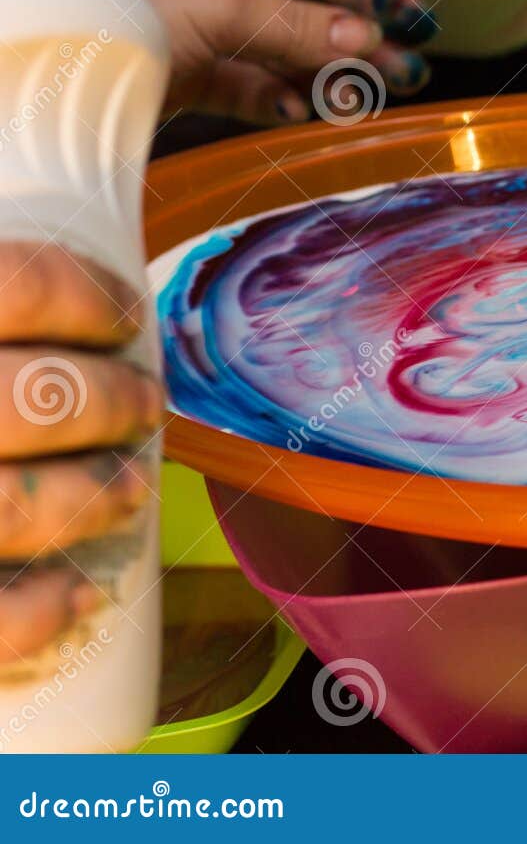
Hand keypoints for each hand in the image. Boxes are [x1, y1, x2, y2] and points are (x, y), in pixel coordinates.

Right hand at [0, 243, 158, 664]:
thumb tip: (40, 284)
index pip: (9, 289)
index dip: (82, 298)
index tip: (123, 316)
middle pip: (25, 399)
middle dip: (108, 403)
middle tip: (144, 405)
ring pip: (11, 507)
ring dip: (93, 497)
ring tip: (130, 486)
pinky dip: (36, 612)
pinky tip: (79, 592)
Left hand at [102, 0, 436, 127]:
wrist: (36, 67)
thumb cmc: (114, 4)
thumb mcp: (217, 5)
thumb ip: (298, 26)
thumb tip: (372, 42)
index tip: (416, 21)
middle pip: (309, 3)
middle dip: (359, 38)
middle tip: (408, 72)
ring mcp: (205, 21)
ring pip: (288, 47)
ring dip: (329, 74)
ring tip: (367, 100)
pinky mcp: (192, 71)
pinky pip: (255, 83)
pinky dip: (282, 97)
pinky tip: (304, 109)